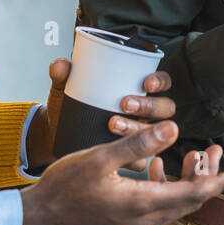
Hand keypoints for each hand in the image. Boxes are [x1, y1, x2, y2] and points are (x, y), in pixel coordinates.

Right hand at [16, 121, 223, 224]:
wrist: (37, 222)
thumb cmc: (63, 188)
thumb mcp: (99, 158)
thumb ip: (137, 145)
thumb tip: (174, 130)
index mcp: (142, 202)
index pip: (194, 193)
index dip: (221, 182)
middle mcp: (143, 219)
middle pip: (188, 200)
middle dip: (207, 177)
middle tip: (214, 151)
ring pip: (173, 205)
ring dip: (186, 182)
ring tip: (190, 156)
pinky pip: (156, 208)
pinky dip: (165, 188)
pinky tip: (153, 169)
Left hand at [28, 58, 176, 170]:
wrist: (58, 135)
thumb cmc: (70, 107)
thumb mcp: (66, 90)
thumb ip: (62, 76)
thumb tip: (60, 65)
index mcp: (138, 90)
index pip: (162, 82)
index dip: (161, 81)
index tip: (146, 83)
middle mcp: (145, 112)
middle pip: (165, 108)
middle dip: (149, 106)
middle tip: (124, 103)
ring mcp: (140, 135)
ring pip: (155, 133)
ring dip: (137, 128)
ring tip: (112, 123)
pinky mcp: (132, 157)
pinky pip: (142, 159)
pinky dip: (133, 156)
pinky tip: (118, 153)